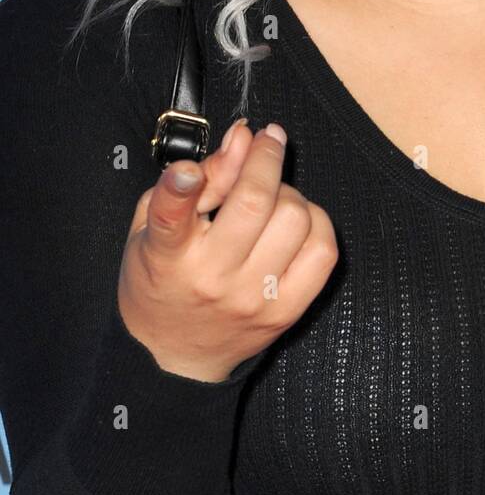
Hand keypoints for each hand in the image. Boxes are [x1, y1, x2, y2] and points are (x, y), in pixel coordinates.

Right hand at [117, 121, 337, 380]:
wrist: (173, 357)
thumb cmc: (161, 280)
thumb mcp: (150, 228)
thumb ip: (195, 179)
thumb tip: (242, 137)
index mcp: (167, 255)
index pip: (171, 218)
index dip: (181, 187)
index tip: (188, 170)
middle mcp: (212, 277)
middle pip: (254, 202)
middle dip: (266, 157)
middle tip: (266, 144)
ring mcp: (254, 297)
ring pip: (295, 219)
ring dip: (288, 193)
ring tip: (271, 199)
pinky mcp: (286, 311)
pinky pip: (323, 251)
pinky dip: (316, 223)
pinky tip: (295, 222)